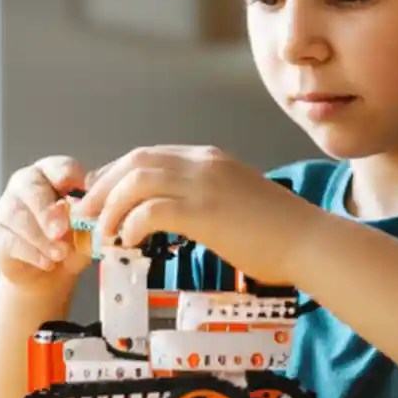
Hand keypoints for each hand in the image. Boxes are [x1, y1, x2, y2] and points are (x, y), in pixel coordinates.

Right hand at [0, 155, 92, 291]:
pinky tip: (48, 263)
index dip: (68, 178)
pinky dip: (31, 253)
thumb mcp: (87, 232)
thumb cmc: (73, 242)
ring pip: (17, 214)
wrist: (51, 274)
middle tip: (61, 231)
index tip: (78, 195)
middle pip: (31, 186)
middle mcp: (27, 184)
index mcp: (54, 174)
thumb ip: (87, 220)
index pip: (60, 167)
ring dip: (41, 237)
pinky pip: (10, 240)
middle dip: (47, 210)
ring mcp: (8, 207)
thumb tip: (87, 210)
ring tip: (60, 254)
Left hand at [71, 145, 318, 282]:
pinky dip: (131, 225)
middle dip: (103, 188)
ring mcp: (203, 184)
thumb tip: (178, 213)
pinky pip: (150, 211)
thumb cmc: (278, 232)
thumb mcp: (237, 200)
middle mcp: (202, 163)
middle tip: (88, 216)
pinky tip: (128, 242)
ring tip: (102, 234)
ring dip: (111, 208)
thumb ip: (206, 197)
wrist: (310, 241)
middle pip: (134, 162)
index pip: (148, 155)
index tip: (100, 196)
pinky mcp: (204, 212)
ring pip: (136, 182)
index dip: (115, 174)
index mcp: (209, 158)